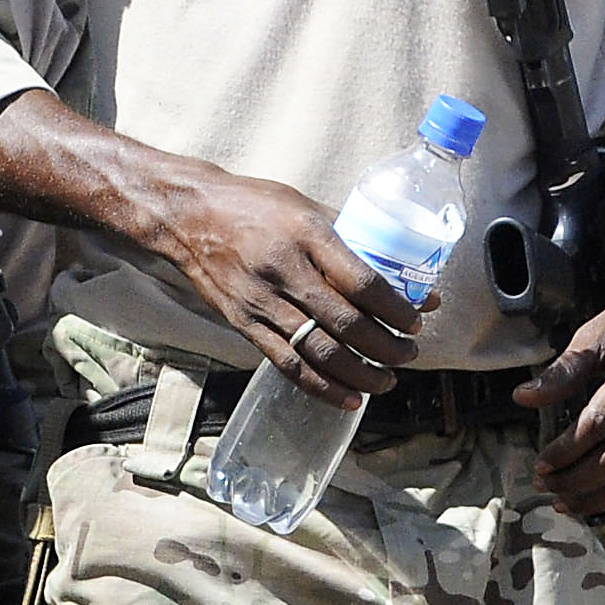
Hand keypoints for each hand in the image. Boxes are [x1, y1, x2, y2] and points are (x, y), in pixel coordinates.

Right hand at [0, 93, 421, 404]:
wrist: (186, 217)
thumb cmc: (252, 205)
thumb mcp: (303, 206)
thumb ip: (348, 237)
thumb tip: (401, 271)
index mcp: (306, 235)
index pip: (362, 281)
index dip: (396, 308)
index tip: (418, 320)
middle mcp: (284, 271)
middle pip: (346, 323)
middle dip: (386, 347)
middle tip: (410, 354)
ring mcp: (261, 302)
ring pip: (319, 351)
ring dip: (359, 373)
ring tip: (385, 381)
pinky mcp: (243, 323)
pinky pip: (287, 364)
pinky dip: (320, 386)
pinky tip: (348, 398)